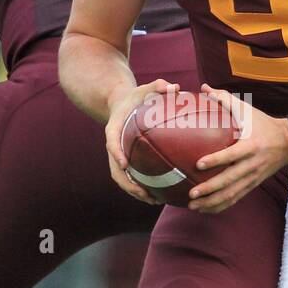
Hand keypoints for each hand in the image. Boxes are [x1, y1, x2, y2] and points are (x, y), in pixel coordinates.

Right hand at [104, 77, 178, 204]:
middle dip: (127, 184)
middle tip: (143, 193)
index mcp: (114, 129)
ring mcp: (118, 156)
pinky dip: (143, 188)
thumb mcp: (145, 88)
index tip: (124, 164)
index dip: (116, 154)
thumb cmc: (137, 96)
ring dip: (136, 192)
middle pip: (115, 169)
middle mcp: (113, 146)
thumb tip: (176, 88)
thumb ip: (158, 86)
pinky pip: (132, 178)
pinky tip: (160, 196)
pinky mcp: (126, 161)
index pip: (111, 143)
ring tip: (154, 201)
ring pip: (123, 179)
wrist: (122, 103)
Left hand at [187, 85, 287, 213]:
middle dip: (210, 189)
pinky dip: (220, 206)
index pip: (231, 155)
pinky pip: (236, 198)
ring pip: (232, 194)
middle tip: (191, 192)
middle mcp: (252, 164)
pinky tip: (205, 209)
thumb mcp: (247, 109)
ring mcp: (253, 177)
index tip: (198, 164)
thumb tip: (203, 87)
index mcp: (250, 146)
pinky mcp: (253, 185)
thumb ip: (225, 98)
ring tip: (193, 205)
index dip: (216, 160)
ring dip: (212, 202)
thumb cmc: (263, 124)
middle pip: (230, 180)